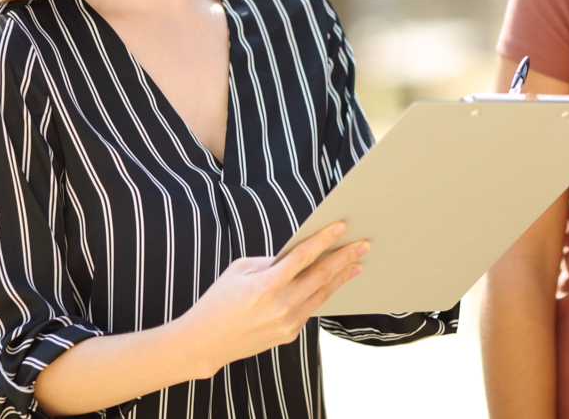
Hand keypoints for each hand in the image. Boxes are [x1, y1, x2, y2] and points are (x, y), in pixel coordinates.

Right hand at [178, 222, 366, 374]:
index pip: (303, 256)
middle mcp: (280, 305)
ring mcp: (286, 322)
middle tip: (363, 244)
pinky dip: (322, 294)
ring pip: (321, 294)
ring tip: (357, 264)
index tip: (342, 226)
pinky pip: (310, 309)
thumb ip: (270, 262)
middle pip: (321, 275)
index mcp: (265, 285)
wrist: (204, 343)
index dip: (324, 239)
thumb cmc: (218, 300)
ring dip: (341, 277)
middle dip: (344, 257)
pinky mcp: (288, 334)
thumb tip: (298, 256)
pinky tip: (334, 283)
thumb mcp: (239, 270)